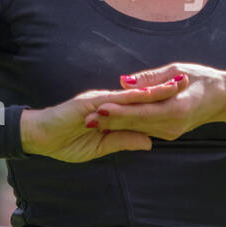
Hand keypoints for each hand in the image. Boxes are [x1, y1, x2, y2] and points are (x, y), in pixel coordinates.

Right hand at [20, 76, 187, 162]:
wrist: (37, 137)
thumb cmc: (64, 142)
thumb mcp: (101, 146)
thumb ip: (124, 140)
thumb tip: (150, 141)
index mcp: (110, 110)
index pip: (139, 105)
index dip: (160, 100)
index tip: (182, 95)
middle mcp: (107, 101)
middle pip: (141, 95)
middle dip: (164, 88)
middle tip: (188, 80)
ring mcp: (99, 100)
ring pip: (133, 94)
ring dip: (155, 89)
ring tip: (177, 83)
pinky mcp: (90, 103)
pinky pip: (116, 100)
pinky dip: (133, 98)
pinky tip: (150, 95)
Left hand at [82, 63, 225, 140]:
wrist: (225, 98)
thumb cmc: (203, 78)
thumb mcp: (178, 70)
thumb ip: (150, 79)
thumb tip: (125, 82)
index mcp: (177, 108)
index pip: (142, 111)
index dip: (120, 110)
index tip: (100, 107)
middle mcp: (173, 124)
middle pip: (136, 123)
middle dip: (110, 121)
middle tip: (86, 119)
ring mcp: (172, 132)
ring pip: (138, 129)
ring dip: (115, 126)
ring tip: (92, 122)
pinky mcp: (170, 133)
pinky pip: (145, 130)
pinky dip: (127, 127)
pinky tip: (110, 125)